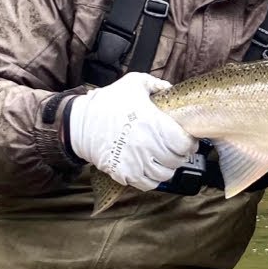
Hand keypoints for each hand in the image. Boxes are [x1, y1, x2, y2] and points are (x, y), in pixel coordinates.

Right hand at [67, 72, 196, 190]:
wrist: (78, 123)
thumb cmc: (107, 103)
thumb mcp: (133, 84)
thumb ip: (155, 84)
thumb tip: (169, 87)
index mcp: (154, 124)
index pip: (184, 144)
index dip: (189, 142)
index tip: (187, 139)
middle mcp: (147, 145)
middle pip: (176, 160)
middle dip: (179, 155)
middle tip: (175, 149)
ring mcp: (136, 162)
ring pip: (164, 175)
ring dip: (167, 168)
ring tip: (163, 160)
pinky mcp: (124, 173)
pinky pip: (148, 184)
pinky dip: (152, 179)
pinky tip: (150, 169)